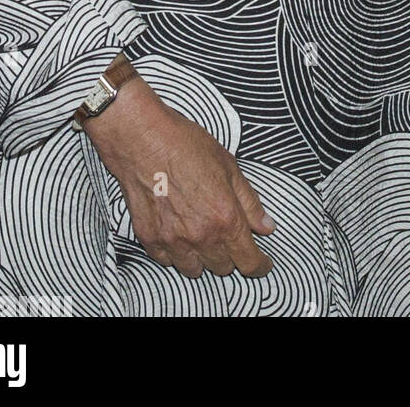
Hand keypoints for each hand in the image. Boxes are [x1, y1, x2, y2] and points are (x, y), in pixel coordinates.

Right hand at [83, 76, 273, 278]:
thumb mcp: (229, 167)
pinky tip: (178, 234)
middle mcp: (200, 236)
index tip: (262, 263)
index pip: (248, 262)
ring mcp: (172, 241)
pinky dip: (175, 253)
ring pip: (194, 271)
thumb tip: (267, 226)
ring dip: (202, 258)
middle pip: (223, 268)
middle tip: (227, 234)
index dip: (259, 266)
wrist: (143, 139)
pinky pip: (166, 261)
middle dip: (230, 255)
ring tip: (202, 235)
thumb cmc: (187, 145)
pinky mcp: (149, 239)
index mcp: (225, 218)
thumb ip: (250, 202)